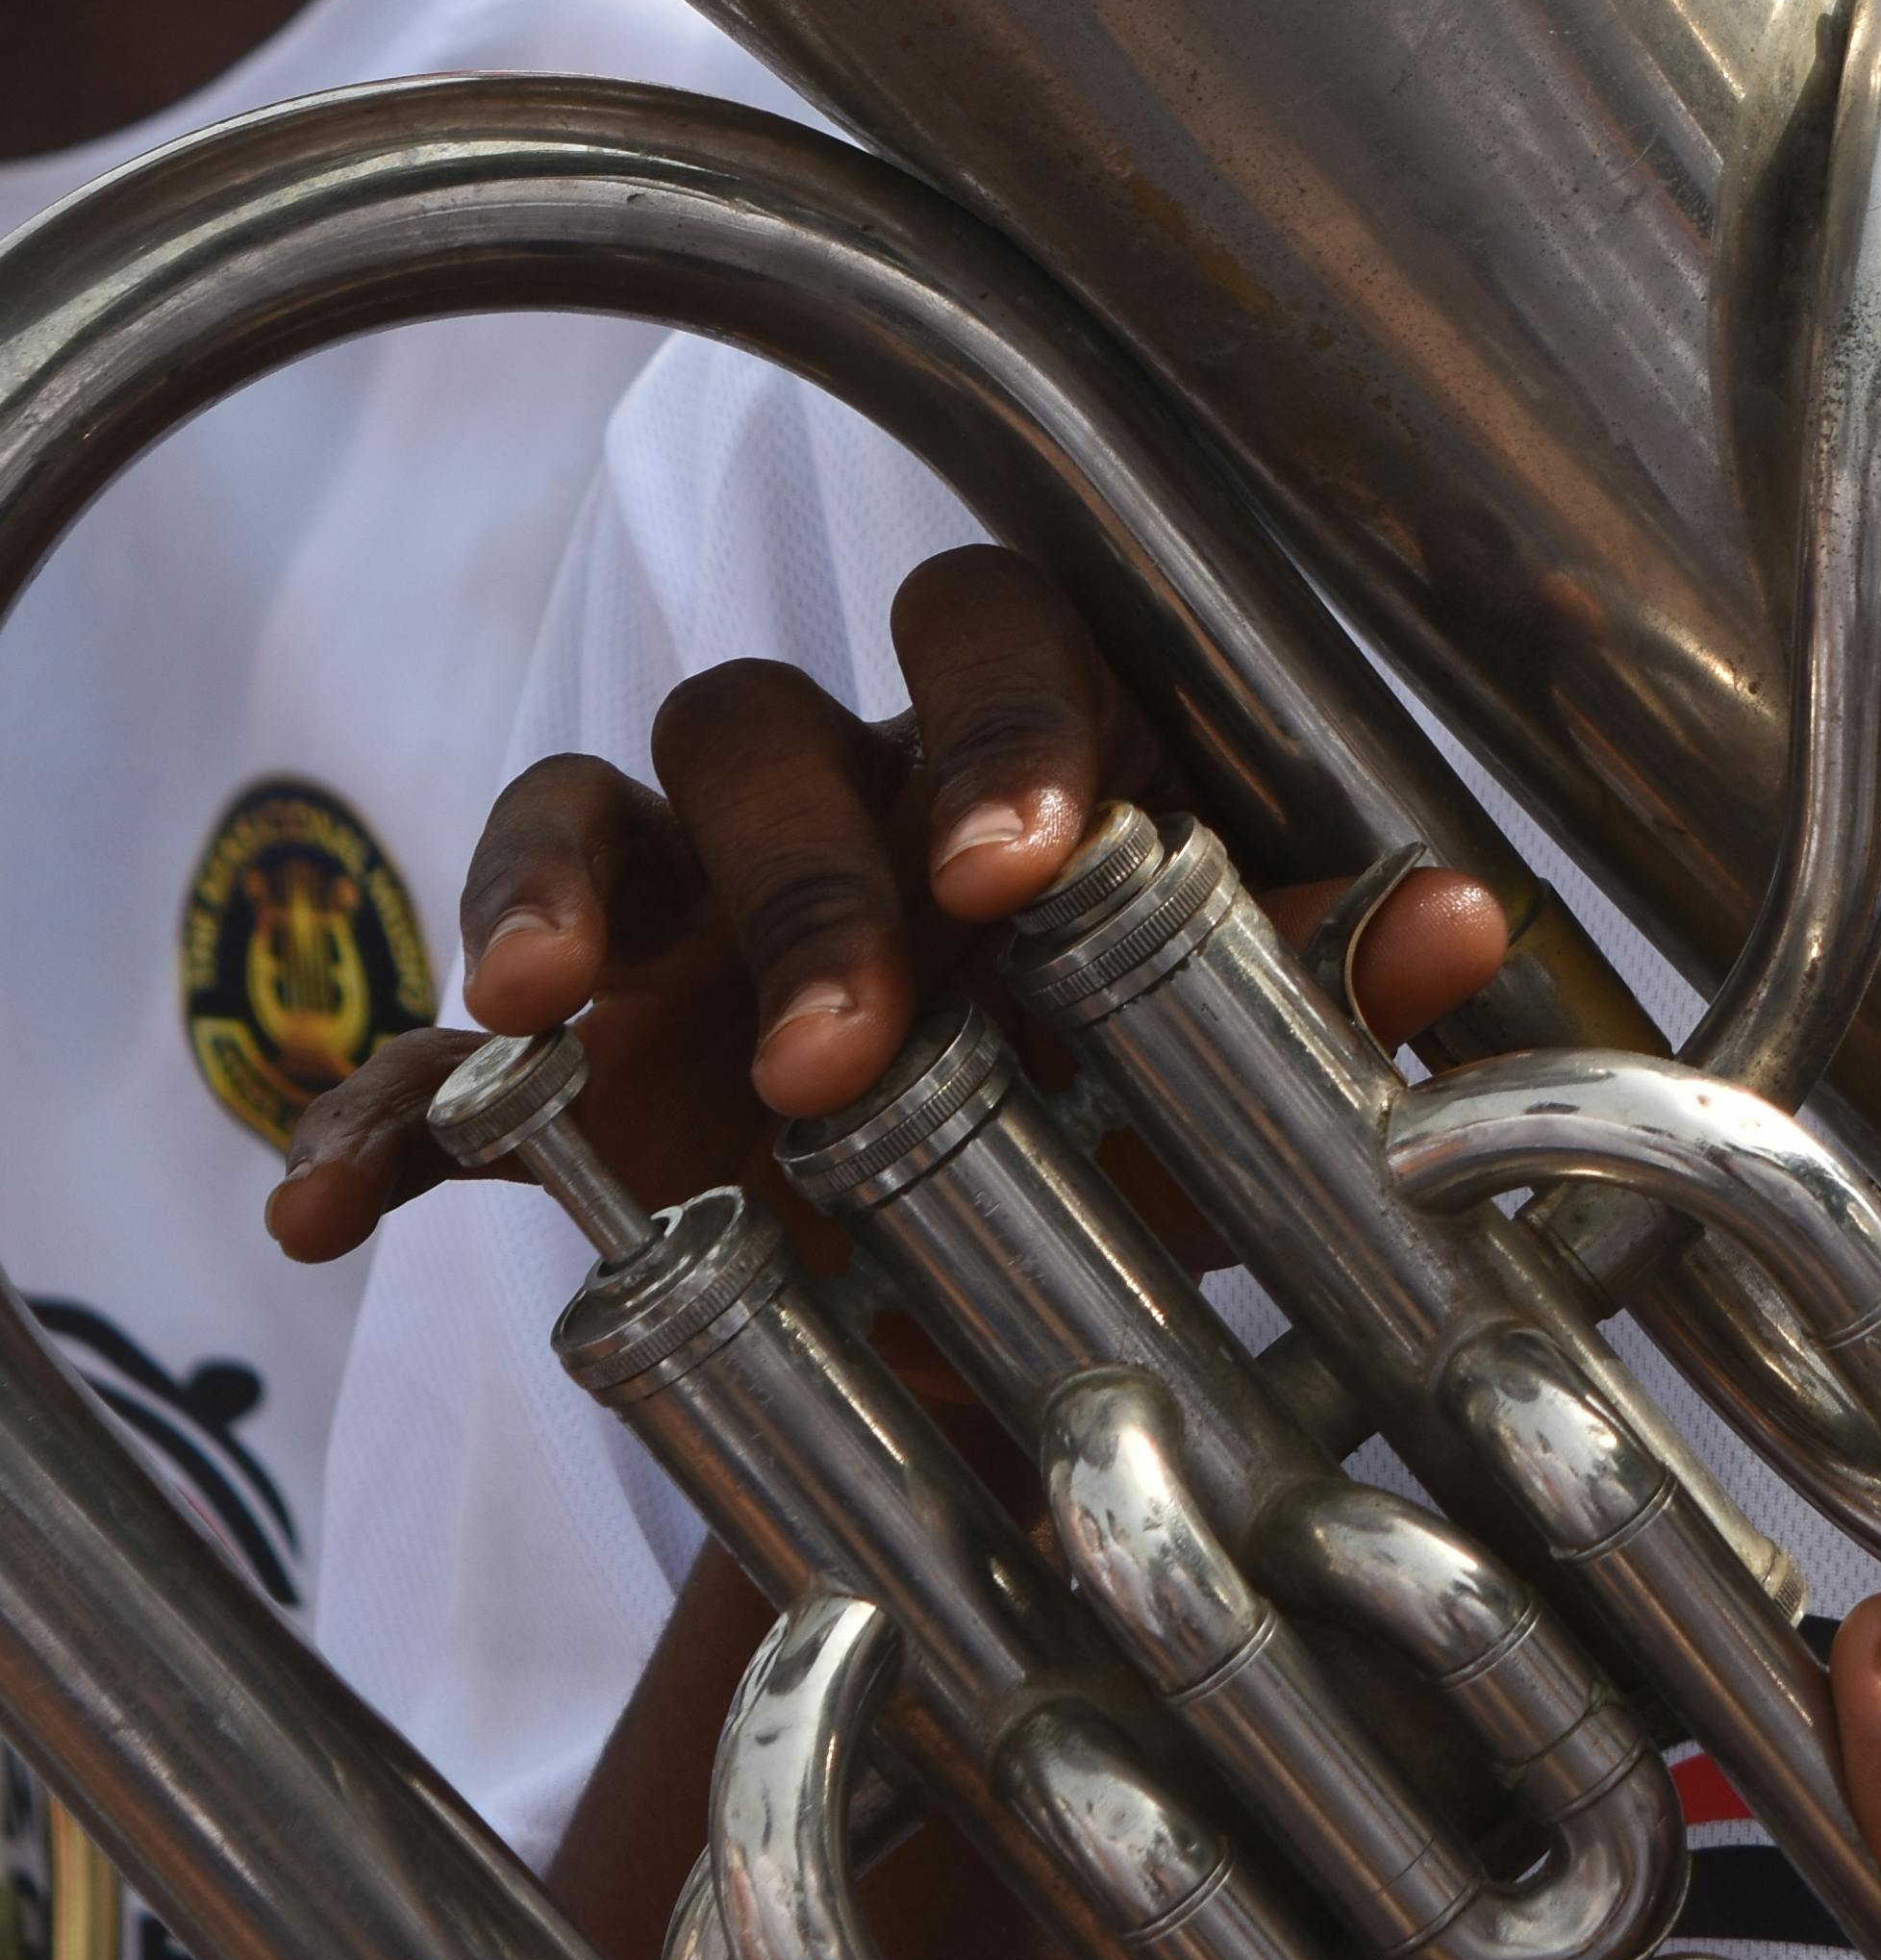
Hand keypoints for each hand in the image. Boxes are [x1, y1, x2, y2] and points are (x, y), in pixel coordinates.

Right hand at [263, 548, 1507, 1268]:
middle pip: (763, 724)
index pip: (993, 639)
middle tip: (839, 1056)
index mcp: (999, 755)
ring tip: (532, 1020)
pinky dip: (371, 1108)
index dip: (1001, 733)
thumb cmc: (1126, 1118)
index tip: (1025, 872)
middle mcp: (823, 792)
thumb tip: (1468, 917)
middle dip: (801, 882)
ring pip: (582, 809)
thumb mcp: (1231, 1070)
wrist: (994, 1320)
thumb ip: (1328, 986)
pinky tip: (333, 1200)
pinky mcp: (551, 1058)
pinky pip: (425, 1047)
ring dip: (550, 898)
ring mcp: (667, 914)